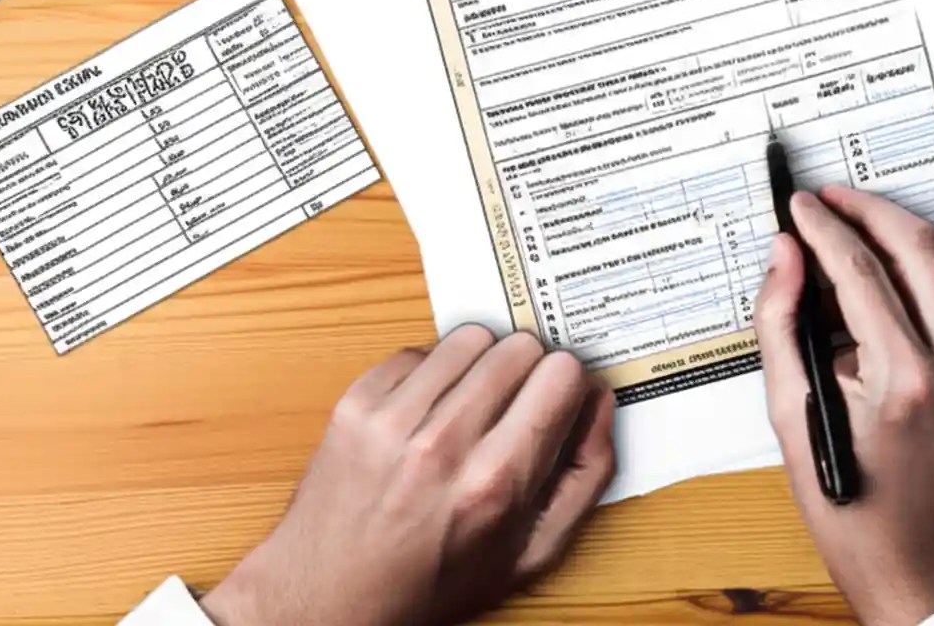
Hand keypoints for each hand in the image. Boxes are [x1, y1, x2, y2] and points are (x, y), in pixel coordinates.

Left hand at [199, 326, 615, 625]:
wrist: (333, 595)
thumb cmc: (435, 578)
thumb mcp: (532, 552)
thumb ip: (586, 474)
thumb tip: (600, 400)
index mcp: (496, 482)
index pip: (561, 374)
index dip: (567, 386)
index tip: (556, 404)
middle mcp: (443, 444)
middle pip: (520, 347)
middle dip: (528, 372)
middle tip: (513, 410)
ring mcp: (392, 419)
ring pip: (470, 338)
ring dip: (480, 365)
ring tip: (470, 408)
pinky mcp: (355, 404)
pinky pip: (418, 351)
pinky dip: (430, 375)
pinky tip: (426, 415)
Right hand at [754, 186, 933, 624]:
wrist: (921, 561)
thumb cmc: (855, 505)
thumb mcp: (793, 417)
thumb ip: (781, 325)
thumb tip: (785, 258)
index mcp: (904, 381)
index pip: (858, 269)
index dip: (821, 226)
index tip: (800, 210)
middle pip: (918, 244)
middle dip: (865, 208)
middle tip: (830, 201)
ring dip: (921, 227)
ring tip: (877, 230)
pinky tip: (928, 263)